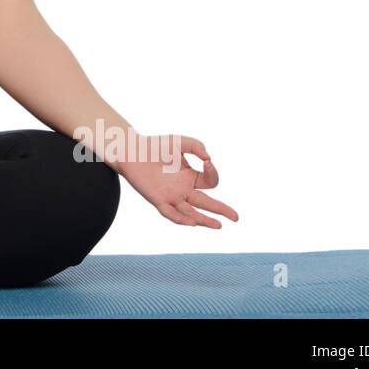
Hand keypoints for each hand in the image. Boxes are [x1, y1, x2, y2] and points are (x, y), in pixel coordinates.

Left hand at [117, 134, 238, 227]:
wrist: (131, 150)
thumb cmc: (155, 146)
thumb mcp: (180, 142)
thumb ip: (197, 146)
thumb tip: (209, 159)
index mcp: (190, 177)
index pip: (210, 182)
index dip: (213, 173)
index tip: (207, 162)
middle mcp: (183, 189)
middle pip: (207, 203)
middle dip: (222, 210)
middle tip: (236, 218)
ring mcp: (171, 196)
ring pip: (192, 212)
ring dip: (205, 220)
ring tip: (219, 226)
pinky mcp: (158, 199)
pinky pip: (171, 213)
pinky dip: (181, 218)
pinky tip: (192, 222)